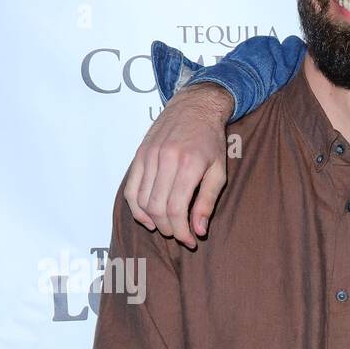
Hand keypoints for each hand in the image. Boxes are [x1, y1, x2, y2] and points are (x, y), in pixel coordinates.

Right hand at [123, 82, 232, 248]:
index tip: (190, 240)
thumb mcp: (219, 172)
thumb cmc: (210, 141)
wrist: (194, 108)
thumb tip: (198, 231)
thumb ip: (207, 202)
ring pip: (141, 200)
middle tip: (180, 236)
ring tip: (167, 227)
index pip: (176, 208)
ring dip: (152, 220)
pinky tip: (148, 217)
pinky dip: (136, 207)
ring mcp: (149, 156)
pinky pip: (130, 188)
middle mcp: (165, 159)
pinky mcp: (139, 155)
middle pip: (157, 207)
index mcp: (188, 164)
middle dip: (168, 228)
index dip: (181, 231)